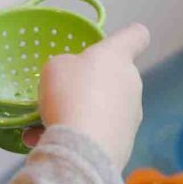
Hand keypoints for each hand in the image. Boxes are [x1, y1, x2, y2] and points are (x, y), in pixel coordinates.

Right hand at [22, 23, 148, 169]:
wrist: (83, 148)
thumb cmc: (70, 94)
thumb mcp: (56, 66)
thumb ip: (68, 67)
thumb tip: (74, 81)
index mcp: (118, 57)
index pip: (137, 35)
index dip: (129, 36)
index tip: (115, 44)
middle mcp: (132, 85)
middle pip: (116, 78)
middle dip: (93, 86)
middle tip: (63, 95)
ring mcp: (132, 117)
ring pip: (105, 110)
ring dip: (81, 115)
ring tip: (45, 126)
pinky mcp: (126, 144)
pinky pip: (100, 134)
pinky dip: (80, 137)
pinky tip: (51, 142)